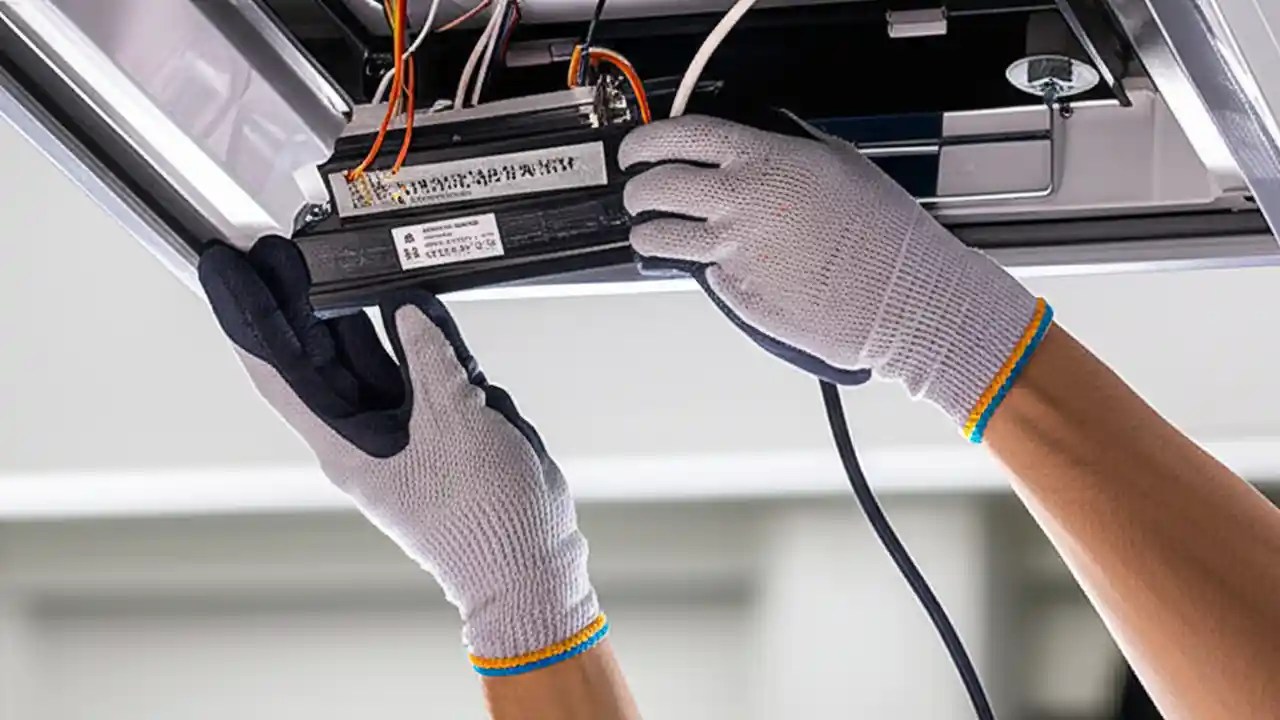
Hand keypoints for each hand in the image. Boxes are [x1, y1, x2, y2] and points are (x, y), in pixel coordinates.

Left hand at [197, 238, 604, 674]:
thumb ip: (430, 359)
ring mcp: (401, 430)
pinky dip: (412, 335)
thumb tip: (410, 308)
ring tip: (336, 261)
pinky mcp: (439, 429)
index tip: (225, 267)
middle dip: (291, 299)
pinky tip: (409, 299)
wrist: (529, 564)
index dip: (246, 312)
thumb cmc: (484, 519)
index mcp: (345, 442)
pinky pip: (416, 369)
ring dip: (351, 310)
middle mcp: (363, 433)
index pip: (275, 367)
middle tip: (278, 249)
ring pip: (363, 356)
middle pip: (312, 354)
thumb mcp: (456, 423)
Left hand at [619, 114, 1049, 440]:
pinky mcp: (733, 292)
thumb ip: (784, 150)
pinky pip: (700, 272)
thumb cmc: (883, 231)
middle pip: (654, 187)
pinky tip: (719, 261)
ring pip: (658, 237)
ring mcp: (730, 250)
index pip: (678, 136)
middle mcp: (736, 202)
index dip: (647, 140)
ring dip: (647, 232)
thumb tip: (757, 146)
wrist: (900, 295)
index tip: (638, 149)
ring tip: (652, 233)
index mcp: (762, 160)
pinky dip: (699, 265)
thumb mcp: (836, 161)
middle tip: (639, 193)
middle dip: (637, 189)